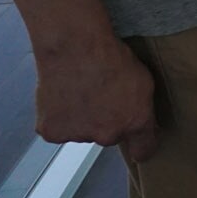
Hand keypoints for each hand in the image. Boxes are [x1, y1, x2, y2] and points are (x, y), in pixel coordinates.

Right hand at [37, 37, 157, 160]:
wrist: (75, 48)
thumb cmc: (112, 57)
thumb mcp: (144, 80)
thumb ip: (142, 107)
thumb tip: (139, 123)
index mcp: (135, 122)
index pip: (143, 150)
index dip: (141, 146)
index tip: (139, 144)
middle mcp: (108, 135)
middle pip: (108, 135)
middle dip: (106, 121)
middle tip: (100, 95)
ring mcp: (79, 136)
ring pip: (83, 132)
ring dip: (82, 119)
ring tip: (80, 91)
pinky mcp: (53, 133)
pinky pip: (59, 129)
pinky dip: (59, 117)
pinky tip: (63, 96)